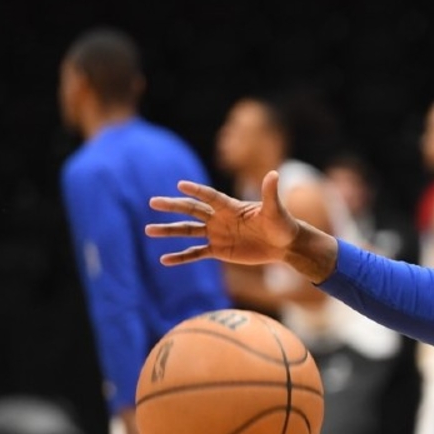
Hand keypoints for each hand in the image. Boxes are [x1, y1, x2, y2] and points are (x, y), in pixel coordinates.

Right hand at [146, 171, 300, 267]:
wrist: (284, 245)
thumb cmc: (282, 224)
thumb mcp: (275, 210)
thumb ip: (270, 193)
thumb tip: (274, 173)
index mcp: (231, 206)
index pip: (210, 196)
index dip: (197, 190)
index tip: (180, 185)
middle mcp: (219, 218)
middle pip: (192, 210)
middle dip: (173, 206)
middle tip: (153, 202)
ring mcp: (216, 234)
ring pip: (188, 231)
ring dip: (169, 230)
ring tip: (149, 230)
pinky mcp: (218, 250)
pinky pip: (195, 253)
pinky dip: (180, 257)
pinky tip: (164, 260)